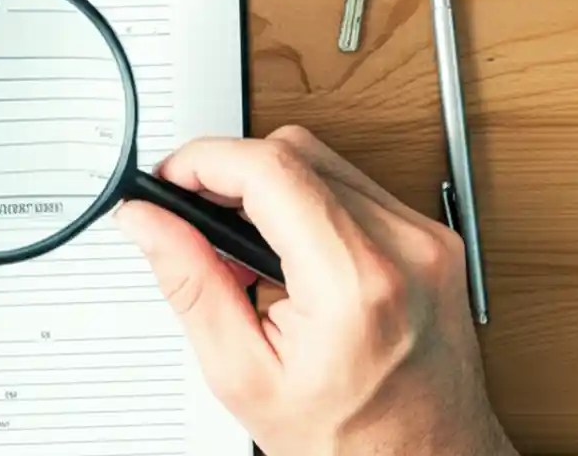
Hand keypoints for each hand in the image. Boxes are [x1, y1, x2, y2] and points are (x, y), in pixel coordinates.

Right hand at [116, 125, 516, 455]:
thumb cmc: (351, 440)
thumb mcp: (244, 375)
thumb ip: (190, 284)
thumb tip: (146, 222)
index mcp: (355, 282)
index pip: (270, 169)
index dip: (204, 160)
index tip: (168, 180)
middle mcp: (403, 246)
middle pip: (294, 150)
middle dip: (229, 171)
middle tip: (192, 215)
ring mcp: (424, 237)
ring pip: (322, 159)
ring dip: (267, 184)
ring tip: (238, 243)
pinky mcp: (431, 238)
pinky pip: (353, 185)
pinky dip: (305, 200)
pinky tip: (284, 247)